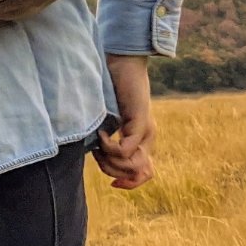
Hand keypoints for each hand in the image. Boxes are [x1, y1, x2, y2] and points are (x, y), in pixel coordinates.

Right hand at [96, 54, 155, 189]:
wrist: (121, 62)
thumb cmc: (110, 87)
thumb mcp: (107, 120)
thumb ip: (107, 137)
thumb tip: (97, 157)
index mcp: (142, 139)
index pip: (146, 174)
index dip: (130, 183)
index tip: (112, 184)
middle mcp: (148, 137)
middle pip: (137, 173)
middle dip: (113, 171)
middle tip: (97, 155)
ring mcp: (146, 130)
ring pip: (132, 163)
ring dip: (110, 160)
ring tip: (98, 144)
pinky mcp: (140, 120)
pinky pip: (128, 148)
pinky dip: (110, 146)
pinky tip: (101, 133)